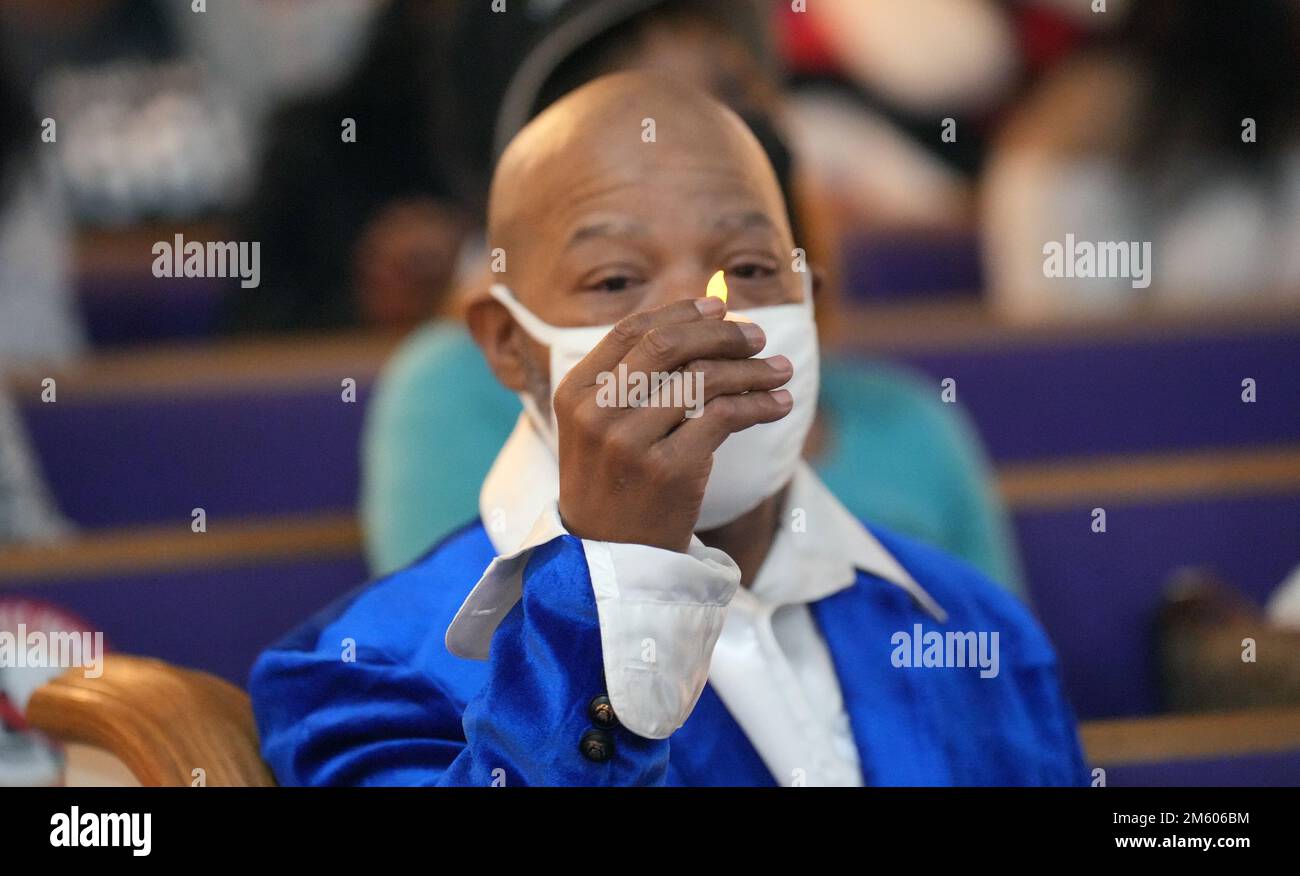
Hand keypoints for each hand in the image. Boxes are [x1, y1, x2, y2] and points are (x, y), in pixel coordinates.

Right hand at [555, 296, 793, 551]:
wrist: (609, 557)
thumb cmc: (615, 483)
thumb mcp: (601, 427)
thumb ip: (634, 379)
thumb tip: (704, 319)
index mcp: (575, 392)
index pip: (631, 331)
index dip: (679, 312)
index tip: (719, 307)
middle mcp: (597, 413)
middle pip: (668, 346)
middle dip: (721, 333)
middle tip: (757, 336)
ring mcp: (631, 442)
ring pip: (703, 379)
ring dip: (752, 370)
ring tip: (780, 370)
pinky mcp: (669, 471)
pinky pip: (724, 417)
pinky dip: (759, 404)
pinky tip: (779, 404)